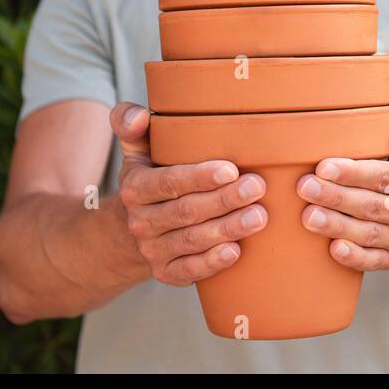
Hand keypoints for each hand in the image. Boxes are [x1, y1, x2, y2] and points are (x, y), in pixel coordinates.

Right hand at [110, 102, 268, 286]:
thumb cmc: (151, 178)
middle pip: (185, 211)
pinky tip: (235, 251)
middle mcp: (140, 221)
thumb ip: (131, 124)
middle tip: (256, 187)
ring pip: (191, 241)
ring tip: (258, 217)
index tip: (230, 169)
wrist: (134, 227)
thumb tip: (138, 115)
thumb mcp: (137, 149)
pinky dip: (212, 263)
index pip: (167, 182)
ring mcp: (152, 250)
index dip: (198, 177)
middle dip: (223, 200)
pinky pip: (188, 271)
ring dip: (226, 229)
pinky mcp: (165, 272)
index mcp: (135, 187)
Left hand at [296, 97, 388, 271]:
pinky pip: (375, 261)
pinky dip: (355, 258)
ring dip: (338, 226)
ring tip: (308, 217)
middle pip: (373, 206)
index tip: (324, 167)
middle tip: (305, 188)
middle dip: (337, 197)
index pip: (385, 177)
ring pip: (369, 234)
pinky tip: (334, 250)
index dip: (354, 173)